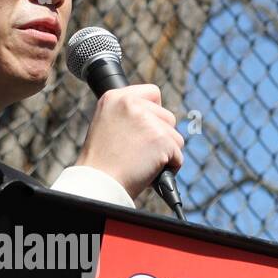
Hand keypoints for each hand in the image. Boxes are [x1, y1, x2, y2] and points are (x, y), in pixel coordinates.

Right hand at [76, 84, 183, 200]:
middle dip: (160, 136)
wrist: (99, 184)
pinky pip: (178, 155)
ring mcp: (148, 121)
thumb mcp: (106, 125)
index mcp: (115, 97)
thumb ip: (128, 115)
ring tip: (142, 163)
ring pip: (175, 136)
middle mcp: (131, 103)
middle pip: (167, 116)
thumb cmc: (101, 163)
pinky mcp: (162, 139)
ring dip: (165, 153)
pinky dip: (169, 168)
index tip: (145, 129)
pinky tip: (149, 172)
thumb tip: (155, 118)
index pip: (152, 93)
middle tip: (138, 152)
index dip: (154, 113)